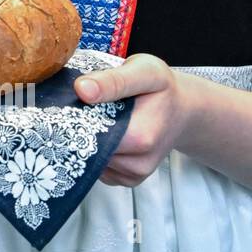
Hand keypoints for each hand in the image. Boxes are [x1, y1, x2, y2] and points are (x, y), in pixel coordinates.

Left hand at [75, 52, 189, 186]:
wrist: (183, 110)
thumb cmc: (163, 89)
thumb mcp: (144, 72)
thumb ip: (114, 80)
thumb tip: (81, 89)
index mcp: (139, 137)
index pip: (87, 136)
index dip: (71, 120)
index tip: (68, 103)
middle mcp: (137, 163)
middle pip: (86, 150)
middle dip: (77, 129)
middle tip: (82, 105)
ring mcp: (132, 174)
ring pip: (90, 160)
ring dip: (87, 139)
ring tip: (99, 117)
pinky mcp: (128, 178)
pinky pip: (98, 168)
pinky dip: (96, 150)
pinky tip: (106, 132)